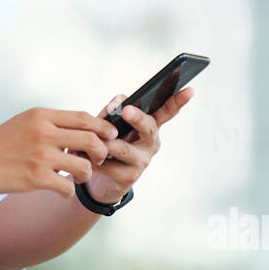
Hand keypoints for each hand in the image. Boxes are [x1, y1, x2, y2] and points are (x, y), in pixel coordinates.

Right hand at [0, 107, 118, 197]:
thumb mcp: (23, 122)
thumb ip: (50, 123)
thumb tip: (79, 128)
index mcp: (41, 116)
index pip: (84, 117)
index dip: (103, 127)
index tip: (110, 135)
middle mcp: (44, 133)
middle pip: (91, 139)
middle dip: (102, 151)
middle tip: (98, 159)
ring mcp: (41, 156)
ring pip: (84, 166)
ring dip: (86, 174)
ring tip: (78, 176)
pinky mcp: (36, 178)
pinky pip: (68, 187)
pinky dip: (68, 191)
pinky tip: (61, 190)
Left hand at [68, 87, 195, 205]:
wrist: (99, 179)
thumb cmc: (108, 142)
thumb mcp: (111, 123)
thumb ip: (114, 109)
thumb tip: (114, 105)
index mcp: (150, 126)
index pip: (167, 111)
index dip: (179, 101)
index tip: (190, 89)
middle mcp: (151, 143)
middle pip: (148, 127)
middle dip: (137, 118)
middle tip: (125, 110)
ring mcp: (141, 162)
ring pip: (122, 147)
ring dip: (103, 142)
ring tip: (87, 137)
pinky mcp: (127, 178)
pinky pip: (106, 164)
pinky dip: (89, 157)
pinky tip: (78, 155)